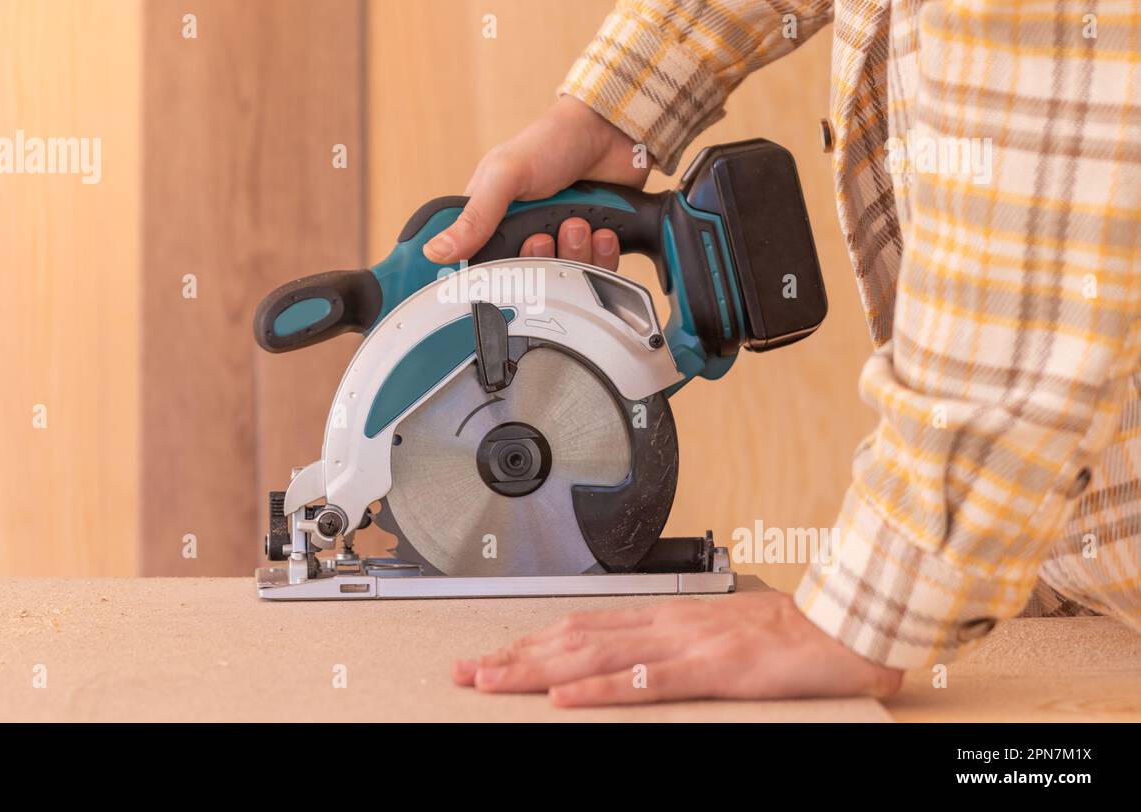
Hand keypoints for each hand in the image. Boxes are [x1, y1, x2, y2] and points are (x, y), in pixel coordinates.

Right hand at [422, 95, 647, 269]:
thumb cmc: (551, 142)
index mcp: (488, 220)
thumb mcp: (505, 176)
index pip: (470, 265)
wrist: (610, 131)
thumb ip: (475, 216)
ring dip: (574, 252)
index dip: (475, 281)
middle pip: (524, 281)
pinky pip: (595, 272)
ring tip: (576, 222)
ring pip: (563, 279)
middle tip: (543, 236)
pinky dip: (600, 254)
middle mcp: (521, 237)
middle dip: (539, 262)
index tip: (482, 288)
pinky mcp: (590, 247)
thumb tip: (435, 252)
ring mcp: (557, 243)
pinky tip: (600, 230)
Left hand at [451, 591, 902, 706]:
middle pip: (572, 639)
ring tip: (492, 682)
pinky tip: (566, 697)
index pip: (581, 628)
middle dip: (514, 657)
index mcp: (666, 616)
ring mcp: (685, 644)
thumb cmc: (788, 632)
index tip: (491, 655)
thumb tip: (634, 657)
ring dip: (536, 670)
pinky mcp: (711, 668)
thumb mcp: (719, 634)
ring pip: (594, 656)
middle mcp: (665, 623)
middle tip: (467, 672)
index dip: (531, 642)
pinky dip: (600, 689)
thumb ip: (675, 644)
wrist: (845, 623)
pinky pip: (646, 681)